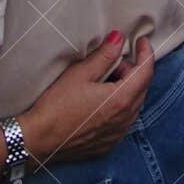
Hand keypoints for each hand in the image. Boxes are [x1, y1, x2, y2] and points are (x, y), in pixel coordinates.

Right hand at [20, 32, 154, 164]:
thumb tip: (118, 39)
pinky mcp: (107, 144)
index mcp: (121, 100)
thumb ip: (104, 55)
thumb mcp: (80, 74)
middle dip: (134, 70)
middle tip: (115, 59)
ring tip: (105, 79)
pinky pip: (123, 120)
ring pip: (134, 105)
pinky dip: (119, 106)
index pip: (146, 72)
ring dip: (127, 88)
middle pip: (142, 88)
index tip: (141, 41)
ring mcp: (117, 135)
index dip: (146, 53)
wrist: (37, 141)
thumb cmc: (56, 107)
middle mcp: (124, 120)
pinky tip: (101, 100)